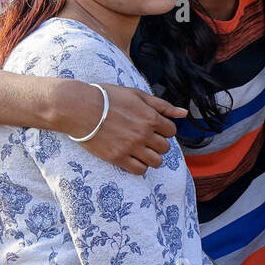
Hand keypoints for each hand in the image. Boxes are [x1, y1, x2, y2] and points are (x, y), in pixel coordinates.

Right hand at [61, 81, 187, 175]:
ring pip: (156, 161)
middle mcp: (144, 134)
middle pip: (165, 147)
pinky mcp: (118, 158)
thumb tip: (184, 113)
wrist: (79, 108)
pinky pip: (140, 170)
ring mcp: (131, 147)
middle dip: (158, 143)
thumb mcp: (137, 95)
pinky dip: (140, 166)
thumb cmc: (107, 97)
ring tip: (141, 151)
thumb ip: (162, 105)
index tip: (154, 128)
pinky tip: (133, 158)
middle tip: (145, 139)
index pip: (171, 131)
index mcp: (150, 117)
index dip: (164, 130)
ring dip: (152, 157)